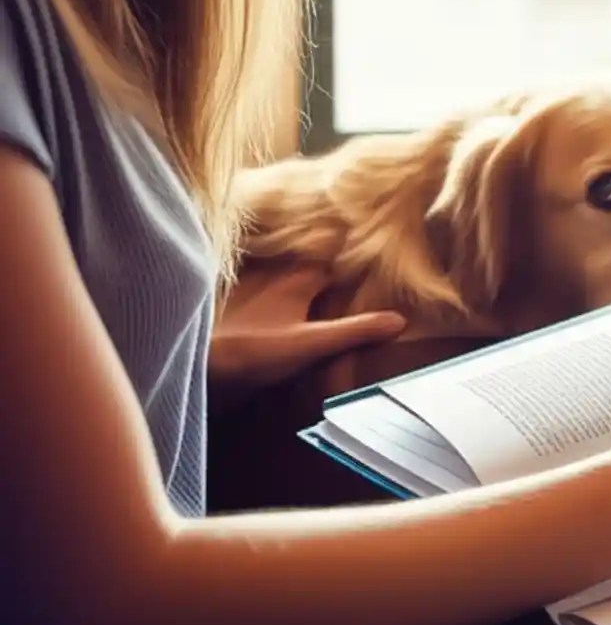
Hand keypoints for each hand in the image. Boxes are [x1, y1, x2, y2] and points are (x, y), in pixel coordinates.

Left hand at [209, 264, 405, 407]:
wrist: (195, 365)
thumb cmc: (253, 351)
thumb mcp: (312, 343)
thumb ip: (355, 331)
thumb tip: (400, 320)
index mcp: (294, 277)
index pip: (331, 258)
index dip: (350, 261)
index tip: (372, 264)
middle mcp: (272, 274)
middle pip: (307, 265)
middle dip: (326, 267)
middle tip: (351, 275)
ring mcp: (248, 290)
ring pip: (282, 277)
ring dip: (298, 280)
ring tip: (320, 290)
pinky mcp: (230, 308)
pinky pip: (259, 293)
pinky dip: (272, 295)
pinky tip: (280, 310)